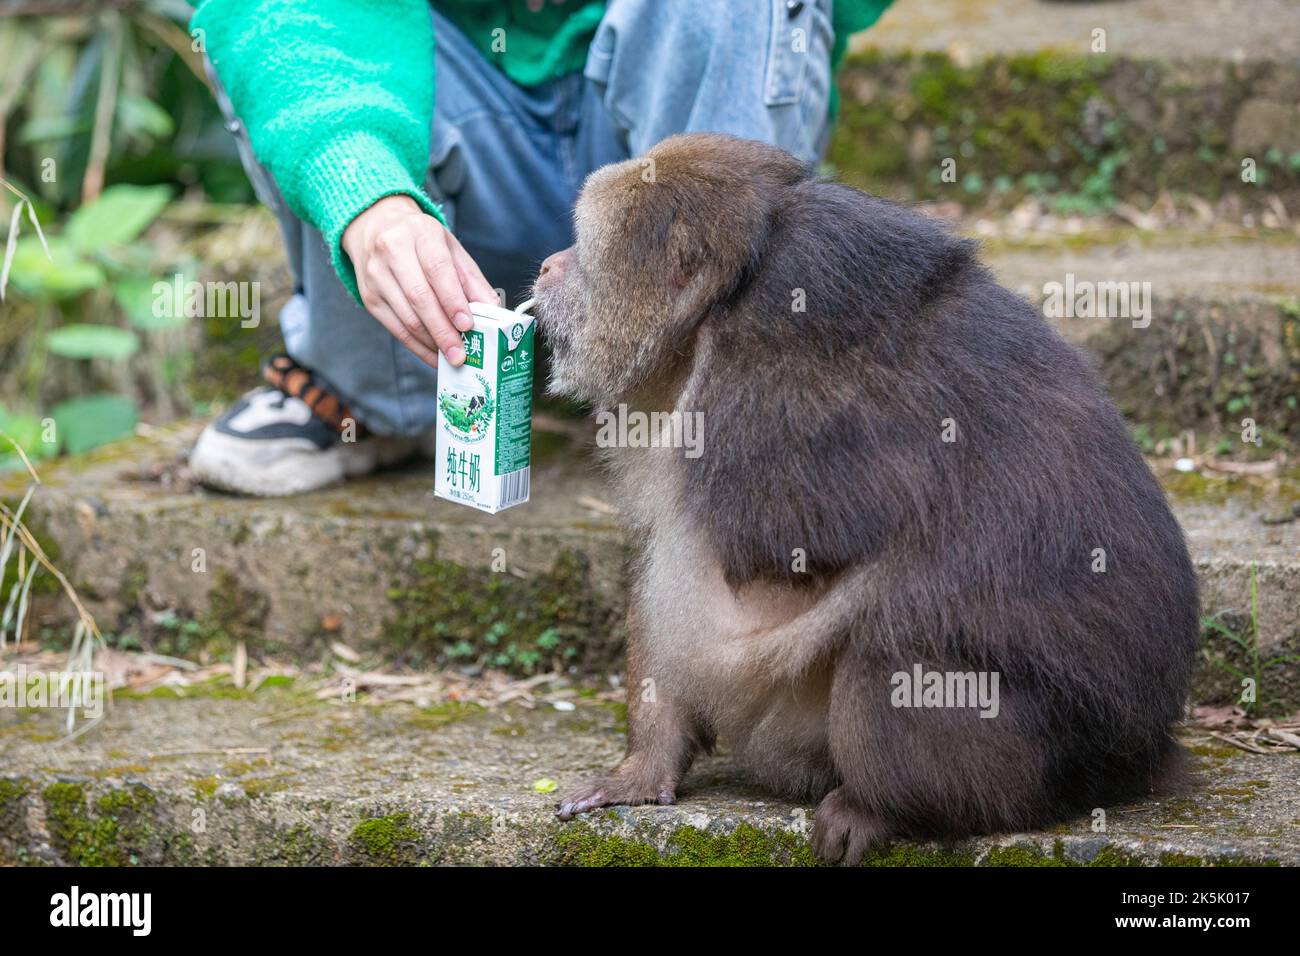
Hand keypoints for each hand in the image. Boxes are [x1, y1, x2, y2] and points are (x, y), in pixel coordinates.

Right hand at [342, 195, 496, 366]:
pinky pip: (395, 328)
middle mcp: (393, 250)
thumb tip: (492, 311)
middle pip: (420, 298)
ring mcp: (377, 274)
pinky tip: (433, 354)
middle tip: (460, 354)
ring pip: (406, 317)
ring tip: (450, 357)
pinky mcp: (369, 296)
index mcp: (420, 232)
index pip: (438, 270)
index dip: (453, 300)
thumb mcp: (451, 249)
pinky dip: (417, 346)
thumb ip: (472, 280)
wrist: (377, 227)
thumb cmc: (422, 241)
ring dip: (431, 343)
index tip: (467, 325)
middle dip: (443, 331)